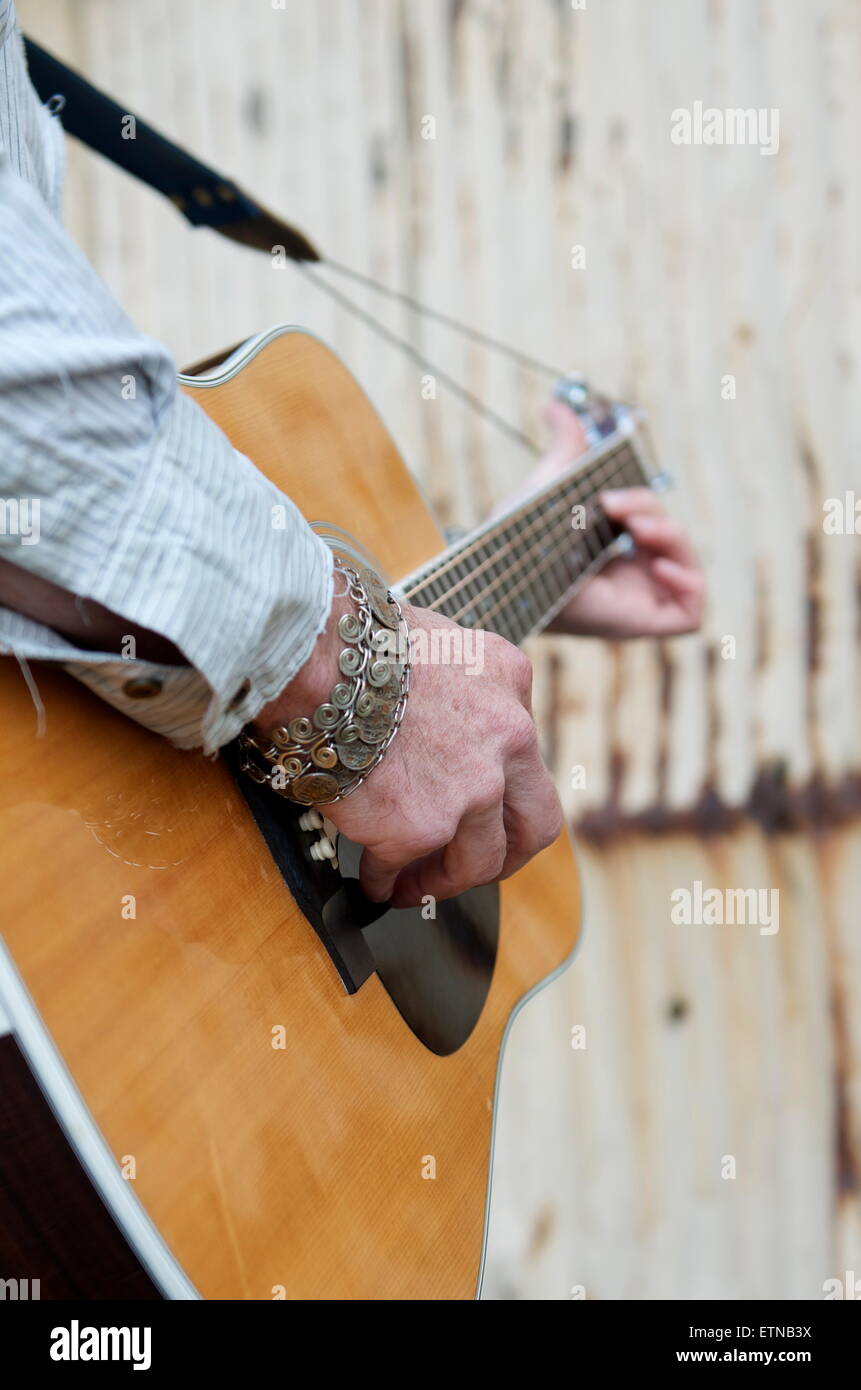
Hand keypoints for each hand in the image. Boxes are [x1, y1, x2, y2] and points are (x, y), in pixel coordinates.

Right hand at [254, 578, 562, 908]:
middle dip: (506, 853)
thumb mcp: (430, 639)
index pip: (523, 751)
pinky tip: (370, 881)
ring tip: (412, 886)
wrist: (313, 653)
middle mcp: (508, 737)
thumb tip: (422, 718)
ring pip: (480, 859)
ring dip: (445, 878)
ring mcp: (471, 788)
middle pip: (535, 821)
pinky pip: (403, 867)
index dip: (500, 786)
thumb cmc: (349, 635)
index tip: (474, 804)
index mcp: (508, 679)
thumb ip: (448, 684)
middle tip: (473, 866)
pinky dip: (384, 881)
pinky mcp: (421, 826)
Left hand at [498, 399, 704, 638]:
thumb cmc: (516, 542)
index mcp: (604, 555)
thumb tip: (556, 406)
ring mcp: (634, 604)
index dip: (643, 508)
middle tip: (613, 505)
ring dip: (672, 536)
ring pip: (685, 567)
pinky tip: (659, 564)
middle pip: (670, 542)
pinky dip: (689, 583)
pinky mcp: (640, 624)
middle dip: (652, 512)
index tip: (608, 497)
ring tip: (634, 529)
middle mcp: (622, 581)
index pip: (649, 530)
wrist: (504, 572)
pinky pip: (689, 615)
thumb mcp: (551, 486)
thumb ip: (565, 447)